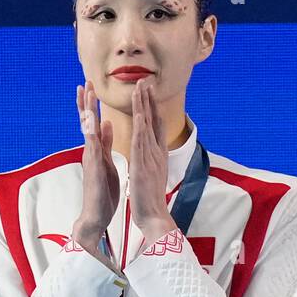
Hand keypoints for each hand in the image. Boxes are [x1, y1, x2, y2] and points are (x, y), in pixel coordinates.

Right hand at [70, 80, 119, 247]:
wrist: (96, 215)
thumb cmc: (103, 191)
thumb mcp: (107, 162)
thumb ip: (106, 143)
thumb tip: (107, 124)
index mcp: (96, 149)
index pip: (92, 122)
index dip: (91, 104)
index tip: (90, 86)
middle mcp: (90, 151)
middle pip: (86, 122)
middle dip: (85, 102)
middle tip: (85, 82)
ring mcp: (90, 159)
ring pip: (88, 131)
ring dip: (87, 112)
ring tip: (86, 96)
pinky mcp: (94, 169)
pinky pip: (94, 149)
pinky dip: (94, 135)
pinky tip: (94, 124)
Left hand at [129, 80, 173, 241]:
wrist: (154, 215)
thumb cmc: (149, 199)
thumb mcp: (150, 175)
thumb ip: (150, 162)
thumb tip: (150, 155)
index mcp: (156, 155)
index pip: (155, 126)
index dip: (152, 108)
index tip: (149, 93)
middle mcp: (156, 152)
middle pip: (154, 120)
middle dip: (149, 100)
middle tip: (146, 81)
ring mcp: (151, 156)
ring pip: (148, 125)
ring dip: (145, 105)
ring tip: (142, 87)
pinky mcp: (143, 164)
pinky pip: (142, 141)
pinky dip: (142, 125)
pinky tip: (140, 112)